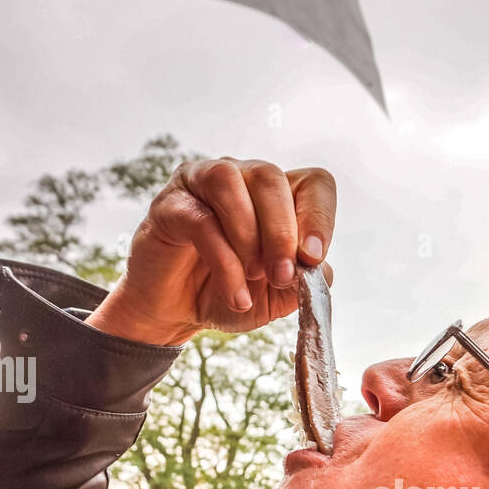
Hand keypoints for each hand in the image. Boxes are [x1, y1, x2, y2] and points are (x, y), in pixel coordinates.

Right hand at [88, 158, 335, 344]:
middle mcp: (240, 177)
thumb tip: (319, 268)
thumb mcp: (278, 297)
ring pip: (230, 183)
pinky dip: (224, 262)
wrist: (180, 311)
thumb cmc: (231, 292)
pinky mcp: (170, 205)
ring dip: (249, 235)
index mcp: (277, 194)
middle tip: (281, 276)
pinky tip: (235, 293)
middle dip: (281, 232)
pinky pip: (200, 220)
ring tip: (254, 277)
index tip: (312, 258)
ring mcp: (200, 183)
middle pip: (270, 177)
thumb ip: (304, 282)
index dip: (319, 217)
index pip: (313, 183)